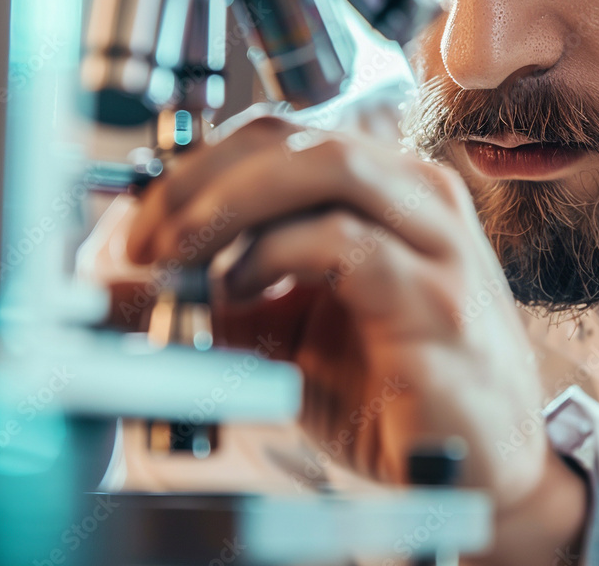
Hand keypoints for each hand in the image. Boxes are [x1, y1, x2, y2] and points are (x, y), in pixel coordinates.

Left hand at [125, 116, 586, 564]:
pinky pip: (347, 245)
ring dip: (229, 204)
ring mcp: (437, 244)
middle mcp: (420, 198)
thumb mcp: (292, 330)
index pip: (283, 136)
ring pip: (329, 167)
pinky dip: (275, 256)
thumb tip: (117, 279)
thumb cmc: (393, 385)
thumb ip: (222, 295)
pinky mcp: (438, 302)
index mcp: (389, 191)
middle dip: (201, 178)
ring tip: (174, 256)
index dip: (199, 166)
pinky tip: (239, 292)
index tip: (138, 219)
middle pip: (298, 137)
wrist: (480, 461)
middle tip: (140, 236)